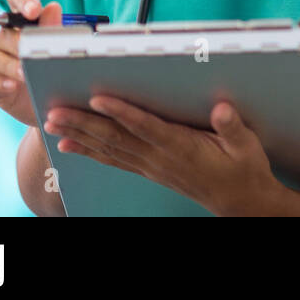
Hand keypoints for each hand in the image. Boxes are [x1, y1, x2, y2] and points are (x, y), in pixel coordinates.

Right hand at [0, 0, 62, 128]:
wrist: (53, 104)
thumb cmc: (58, 69)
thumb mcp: (60, 49)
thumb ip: (54, 29)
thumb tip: (53, 6)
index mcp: (25, 21)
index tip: (33, 10)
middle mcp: (7, 38)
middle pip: (4, 33)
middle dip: (18, 43)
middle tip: (31, 52)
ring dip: (8, 65)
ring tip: (25, 72)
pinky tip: (10, 86)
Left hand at [43, 97, 295, 216]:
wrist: (239, 201)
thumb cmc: (243, 169)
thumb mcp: (247, 146)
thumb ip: (232, 127)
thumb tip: (222, 108)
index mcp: (182, 147)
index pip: (146, 126)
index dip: (121, 112)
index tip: (98, 99)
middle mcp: (160, 158)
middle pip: (116, 138)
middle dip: (84, 124)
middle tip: (55, 112)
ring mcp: (152, 166)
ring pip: (109, 149)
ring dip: (79, 136)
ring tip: (52, 125)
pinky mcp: (149, 170)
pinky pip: (114, 160)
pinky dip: (89, 151)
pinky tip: (70, 145)